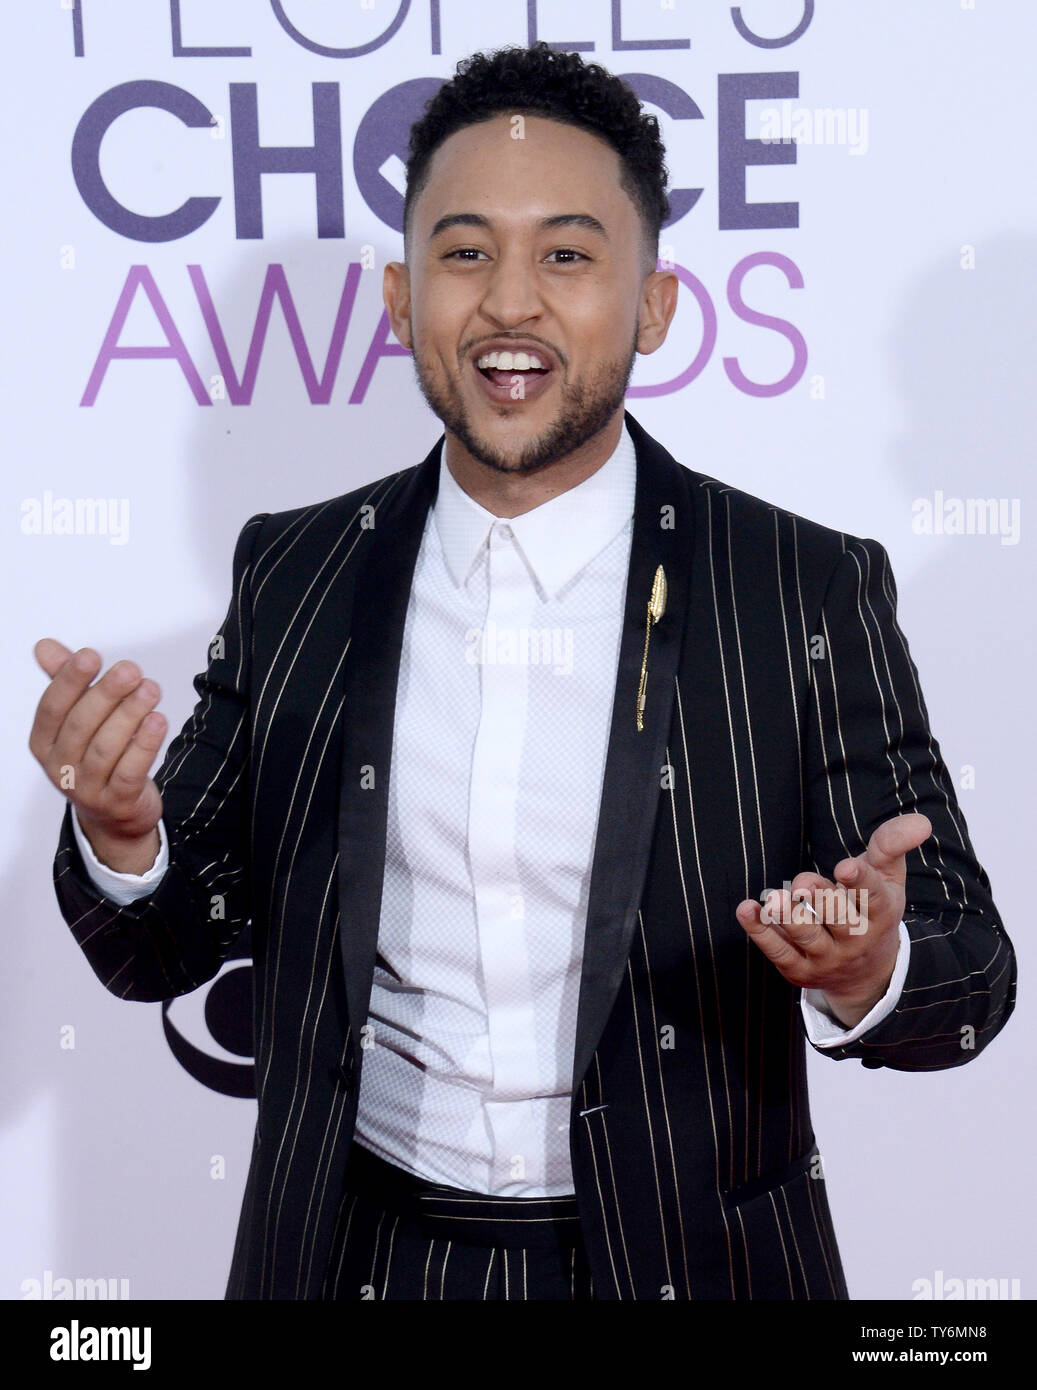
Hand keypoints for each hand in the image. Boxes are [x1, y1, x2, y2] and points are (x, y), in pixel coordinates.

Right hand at [29, 638, 166, 871]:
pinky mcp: (117, 802)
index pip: (52, 709)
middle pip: (81, 725)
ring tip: (151, 689)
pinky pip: (130, 771)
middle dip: (107, 694)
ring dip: (130, 714)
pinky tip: (158, 720)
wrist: (115, 814)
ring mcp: (87, 789)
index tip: (90, 655)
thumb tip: (44, 646)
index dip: (69, 681)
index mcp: (44, 743)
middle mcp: (60, 768)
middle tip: (131, 669)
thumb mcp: (77, 720)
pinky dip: (145, 744)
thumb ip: (66, 683)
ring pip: (106, 748)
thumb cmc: (94, 755)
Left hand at [734, 813, 932, 1027]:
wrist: (868, 973)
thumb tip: (921, 821)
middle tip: (802, 884)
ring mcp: (828, 957)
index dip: (859, 881)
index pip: (872, 896)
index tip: (844, 867)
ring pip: (807, 937)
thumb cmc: (872, 910)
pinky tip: (746, 910)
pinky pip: (779, 952)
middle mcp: (855, 938)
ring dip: (788, 918)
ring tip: (773, 900)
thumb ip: (893, 845)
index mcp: (880, 911)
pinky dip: (760, 932)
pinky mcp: (800, 970)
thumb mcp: (888, 877)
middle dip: (820, 899)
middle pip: (838, 917)